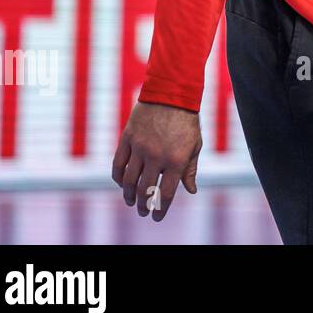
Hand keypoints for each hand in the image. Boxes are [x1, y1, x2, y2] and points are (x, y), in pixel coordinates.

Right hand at [112, 101, 202, 220]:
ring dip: (128, 195)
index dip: (161, 209)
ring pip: (128, 180)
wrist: (171, 93)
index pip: (166, 194)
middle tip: (143, 211)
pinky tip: (121, 184)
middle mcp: (156, 157)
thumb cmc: (187, 121)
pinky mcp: (127, 139)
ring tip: (131, 202)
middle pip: (145, 190)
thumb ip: (190, 170)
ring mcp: (140, 148)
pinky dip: (117, 177)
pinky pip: (118, 164)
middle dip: (144, 205)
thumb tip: (190, 191)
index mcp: (176, 161)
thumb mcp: (195, 145)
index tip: (157, 218)